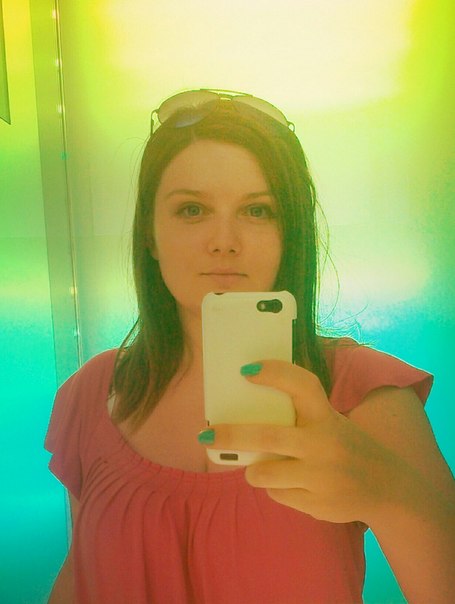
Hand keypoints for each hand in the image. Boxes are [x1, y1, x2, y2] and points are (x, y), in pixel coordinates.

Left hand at [200, 360, 401, 524]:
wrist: (389, 488)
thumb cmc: (348, 446)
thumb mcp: (332, 422)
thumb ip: (301, 417)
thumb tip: (246, 408)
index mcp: (327, 416)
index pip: (301, 385)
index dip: (275, 373)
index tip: (245, 370)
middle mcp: (324, 444)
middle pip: (267, 437)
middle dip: (231, 436)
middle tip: (205, 435)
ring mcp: (321, 477)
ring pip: (264, 473)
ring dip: (253, 470)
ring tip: (256, 467)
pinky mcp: (317, 505)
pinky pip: (277, 494)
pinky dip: (274, 487)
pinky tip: (291, 484)